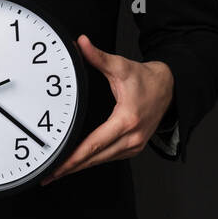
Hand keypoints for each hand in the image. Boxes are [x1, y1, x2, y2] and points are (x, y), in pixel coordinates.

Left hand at [39, 34, 173, 185]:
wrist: (169, 87)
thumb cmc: (145, 79)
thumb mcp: (121, 66)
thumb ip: (98, 56)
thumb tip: (81, 43)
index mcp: (126, 120)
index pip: (94, 145)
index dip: (73, 157)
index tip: (58, 164)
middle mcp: (132, 137)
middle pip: (95, 159)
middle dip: (70, 168)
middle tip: (48, 175)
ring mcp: (134, 145)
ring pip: (102, 161)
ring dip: (80, 167)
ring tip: (59, 172)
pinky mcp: (134, 147)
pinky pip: (110, 158)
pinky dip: (93, 161)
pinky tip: (79, 163)